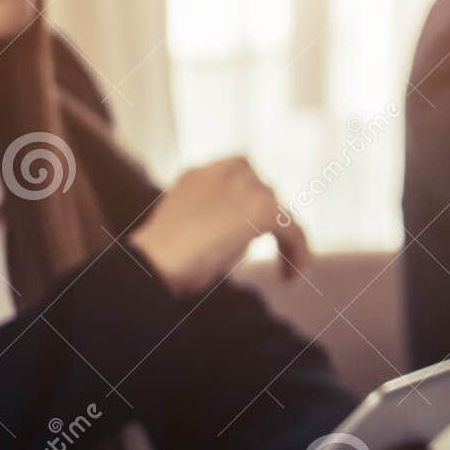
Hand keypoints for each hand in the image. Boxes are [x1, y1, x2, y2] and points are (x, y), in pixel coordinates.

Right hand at [132, 156, 309, 298]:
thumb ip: (213, 220)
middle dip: (264, 222)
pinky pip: (293, 230)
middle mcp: (225, 172)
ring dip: (283, 240)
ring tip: (283, 272)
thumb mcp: (186, 230)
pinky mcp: (263, 209)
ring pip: (278, 211)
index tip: (246, 232)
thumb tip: (240, 234)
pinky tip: (291, 278)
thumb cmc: (158, 261)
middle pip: (262, 192)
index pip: (239, 178)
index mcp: (200, 175)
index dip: (249, 203)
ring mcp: (246, 187)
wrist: (152, 263)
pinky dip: (297, 253)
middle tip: (265, 254)